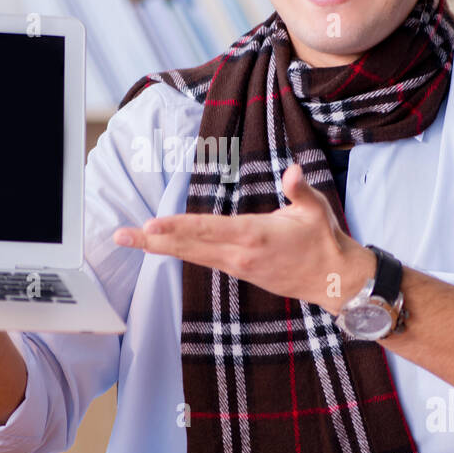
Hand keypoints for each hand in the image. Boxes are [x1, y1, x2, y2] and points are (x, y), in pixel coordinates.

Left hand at [112, 163, 375, 312]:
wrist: (333, 281)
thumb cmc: (324, 240)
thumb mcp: (316, 211)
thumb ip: (300, 190)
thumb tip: (292, 171)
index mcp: (254, 235)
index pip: (209, 228)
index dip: (178, 226)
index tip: (152, 224)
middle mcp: (239, 254)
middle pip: (188, 246)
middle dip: (152, 240)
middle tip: (120, 235)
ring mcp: (236, 265)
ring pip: (190, 255)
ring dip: (158, 247)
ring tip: (129, 238)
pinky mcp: (237, 270)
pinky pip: (200, 259)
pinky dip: (177, 251)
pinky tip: (159, 245)